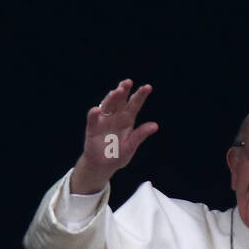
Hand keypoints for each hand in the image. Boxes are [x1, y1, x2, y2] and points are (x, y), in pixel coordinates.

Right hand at [72, 79, 158, 193]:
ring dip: (111, 98)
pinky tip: (96, 110)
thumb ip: (140, 135)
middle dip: (123, 90)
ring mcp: (103, 120)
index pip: (135, 104)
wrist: (102, 166)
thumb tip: (155, 125)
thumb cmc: (118, 155)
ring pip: (107, 105)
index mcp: (127, 119)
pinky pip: (93, 119)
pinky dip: (94, 114)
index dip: (140, 95)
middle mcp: (115, 116)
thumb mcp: (131, 146)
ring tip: (117, 91)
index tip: (148, 87)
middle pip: (120, 100)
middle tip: (128, 82)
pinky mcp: (92, 127)